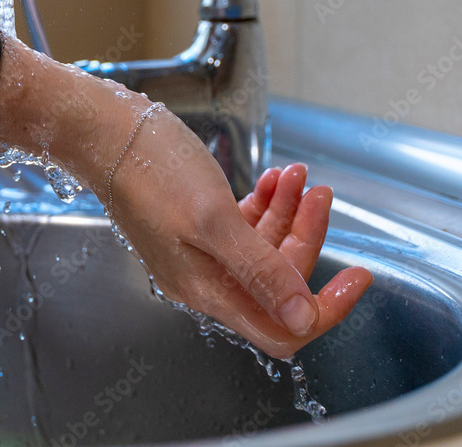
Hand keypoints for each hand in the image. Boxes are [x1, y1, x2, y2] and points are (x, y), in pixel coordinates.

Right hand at [105, 103, 372, 358]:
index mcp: (207, 290)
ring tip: (295, 175)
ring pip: (263, 249)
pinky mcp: (195, 227)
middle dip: (306, 238)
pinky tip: (270, 179)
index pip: (281, 327)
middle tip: (318, 192)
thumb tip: (302, 320)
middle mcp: (204, 280)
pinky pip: (243, 228)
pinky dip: (264, 205)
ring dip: (287, 214)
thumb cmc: (151, 170)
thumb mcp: (213, 220)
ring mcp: (198, 253)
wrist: (104, 134)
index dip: (323, 308)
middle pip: (277, 282)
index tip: (358, 275)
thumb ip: (259, 270)